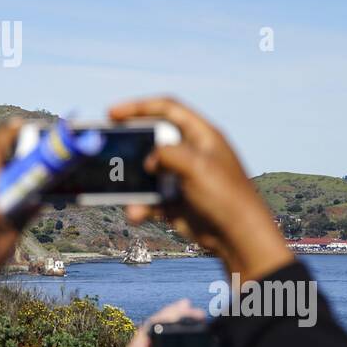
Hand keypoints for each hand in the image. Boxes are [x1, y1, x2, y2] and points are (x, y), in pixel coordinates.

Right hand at [109, 97, 292, 281]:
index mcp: (202, 136)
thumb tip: (149, 161)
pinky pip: (150, 198)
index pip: (168, 109)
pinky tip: (136, 213)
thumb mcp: (196, 166)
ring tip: (121, 190)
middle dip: (130, 143)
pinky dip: (140, 205)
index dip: (139, 107)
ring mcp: (183, 177)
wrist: (238, 239)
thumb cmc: (226, 197)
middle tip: (108, 144)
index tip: (112, 114)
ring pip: (148, 172)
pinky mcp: (177, 201)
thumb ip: (167, 153)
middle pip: (153, 138)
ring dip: (133, 182)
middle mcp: (192, 153)